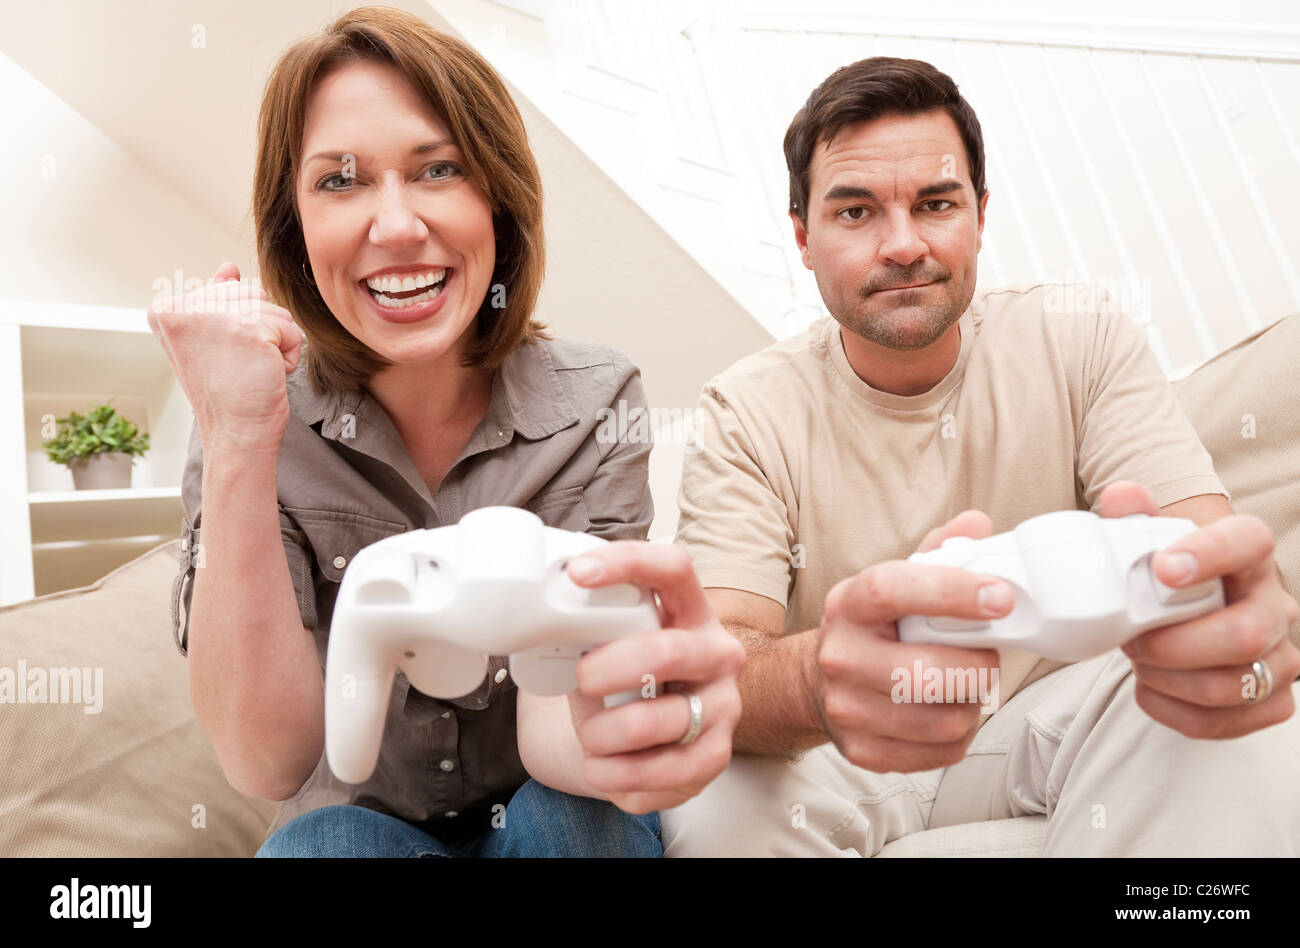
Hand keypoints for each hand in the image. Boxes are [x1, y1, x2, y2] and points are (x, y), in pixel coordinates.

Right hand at [148, 261, 302, 456]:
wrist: (236, 434)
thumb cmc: (226, 393)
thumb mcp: (211, 342)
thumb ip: (216, 301)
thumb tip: (229, 268)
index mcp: (167, 309)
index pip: (227, 289)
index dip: (237, 326)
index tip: (220, 358)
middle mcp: (184, 307)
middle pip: (252, 293)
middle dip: (259, 330)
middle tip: (239, 366)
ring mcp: (216, 317)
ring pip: (274, 310)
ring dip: (275, 343)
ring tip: (251, 370)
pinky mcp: (250, 330)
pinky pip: (291, 330)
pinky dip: (288, 356)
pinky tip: (266, 375)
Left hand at [562, 543, 744, 813]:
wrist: (647, 740)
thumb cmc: (624, 681)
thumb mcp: (611, 645)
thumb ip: (588, 627)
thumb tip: (534, 616)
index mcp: (690, 610)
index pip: (672, 568)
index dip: (627, 563)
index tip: (577, 573)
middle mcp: (717, 653)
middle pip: (668, 651)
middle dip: (611, 668)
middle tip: (581, 679)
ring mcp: (723, 706)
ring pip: (661, 721)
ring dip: (606, 734)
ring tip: (588, 738)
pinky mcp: (716, 755)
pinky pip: (666, 772)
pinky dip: (620, 776)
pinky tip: (603, 769)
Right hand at [810, 510, 1008, 772]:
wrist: (819, 682)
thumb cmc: (874, 629)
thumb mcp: (895, 582)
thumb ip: (938, 552)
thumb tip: (977, 525)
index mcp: (850, 604)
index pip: (894, 590)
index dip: (953, 592)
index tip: (1001, 596)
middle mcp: (840, 656)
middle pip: (928, 673)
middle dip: (978, 666)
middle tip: (985, 656)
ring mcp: (847, 708)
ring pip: (943, 719)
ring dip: (971, 703)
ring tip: (963, 686)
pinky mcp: (862, 751)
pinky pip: (941, 752)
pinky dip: (960, 734)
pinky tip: (947, 712)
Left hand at [1099, 481, 1299, 737]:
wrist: (1191, 610)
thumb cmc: (1170, 573)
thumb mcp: (1152, 538)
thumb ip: (1135, 515)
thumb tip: (1121, 497)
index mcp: (1250, 554)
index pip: (1248, 542)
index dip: (1209, 554)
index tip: (1163, 569)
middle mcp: (1277, 606)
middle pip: (1242, 635)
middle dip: (1173, 645)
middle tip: (1132, 640)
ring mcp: (1281, 657)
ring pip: (1232, 685)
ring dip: (1169, 679)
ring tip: (1139, 661)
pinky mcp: (1271, 702)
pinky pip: (1223, 722)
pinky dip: (1172, 710)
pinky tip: (1150, 688)